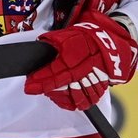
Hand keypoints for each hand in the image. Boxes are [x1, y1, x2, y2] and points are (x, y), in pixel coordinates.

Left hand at [23, 12, 137, 110]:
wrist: (109, 42)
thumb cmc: (85, 38)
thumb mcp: (64, 35)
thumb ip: (49, 43)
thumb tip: (37, 49)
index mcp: (74, 56)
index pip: (53, 72)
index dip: (39, 81)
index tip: (29, 87)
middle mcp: (84, 69)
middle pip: (63, 86)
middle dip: (47, 90)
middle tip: (36, 88)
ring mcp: (93, 79)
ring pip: (75, 96)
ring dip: (60, 96)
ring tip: (51, 91)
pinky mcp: (99, 87)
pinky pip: (86, 101)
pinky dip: (74, 102)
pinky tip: (65, 96)